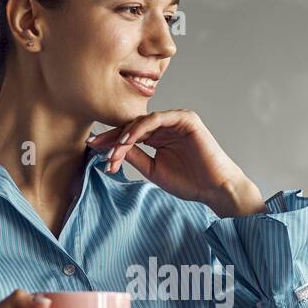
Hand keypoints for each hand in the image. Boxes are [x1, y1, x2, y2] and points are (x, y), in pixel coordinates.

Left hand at [88, 109, 266, 216]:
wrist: (214, 189)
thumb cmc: (189, 182)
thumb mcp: (153, 170)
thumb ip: (134, 157)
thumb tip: (110, 149)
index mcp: (159, 137)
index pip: (130, 135)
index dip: (111, 141)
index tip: (92, 148)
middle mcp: (166, 125)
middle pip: (132, 126)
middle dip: (112, 137)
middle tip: (94, 145)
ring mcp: (176, 120)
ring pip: (142, 122)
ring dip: (124, 136)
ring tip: (112, 151)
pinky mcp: (185, 119)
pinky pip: (157, 119)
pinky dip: (140, 129)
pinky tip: (127, 141)